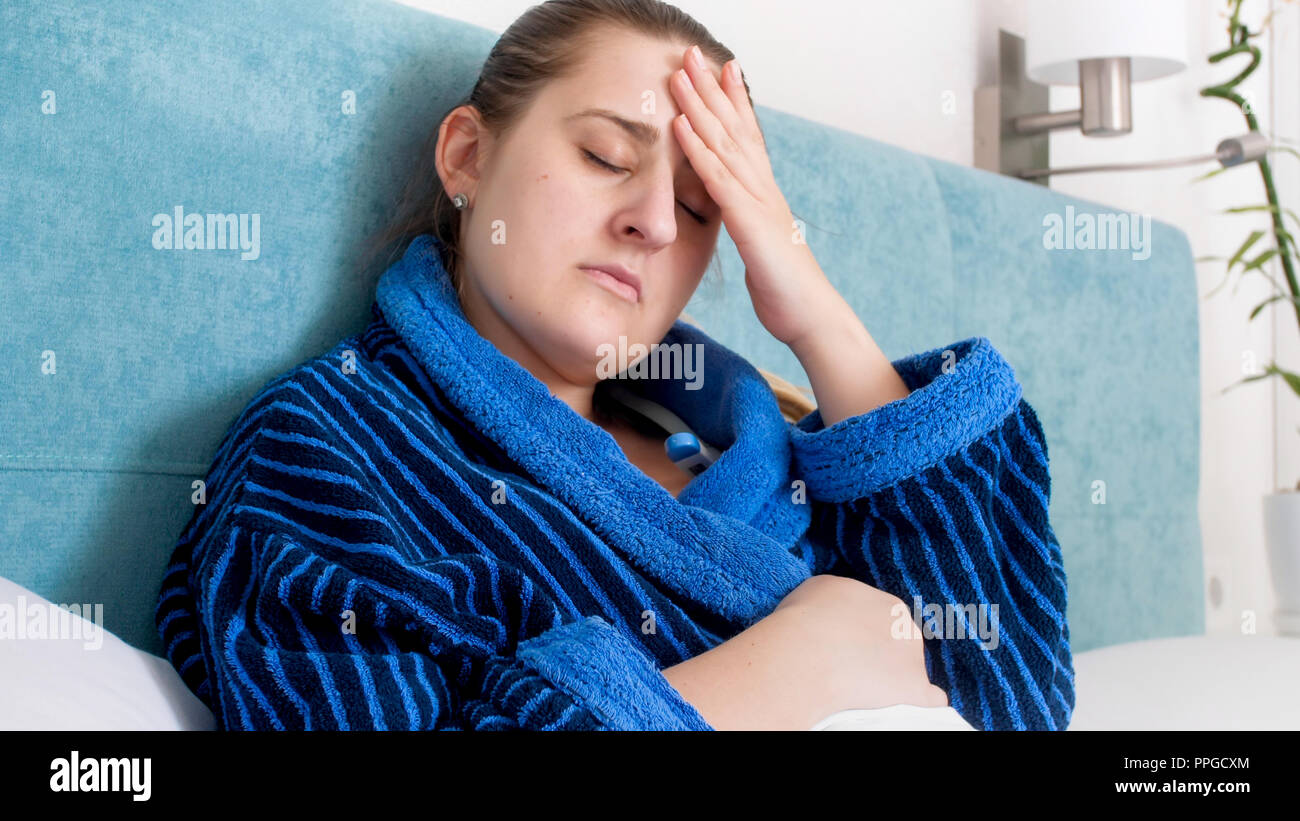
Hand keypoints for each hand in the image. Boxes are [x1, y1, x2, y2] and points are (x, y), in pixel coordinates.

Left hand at [669, 45, 841, 348]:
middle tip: (692, 52)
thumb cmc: (786, 291)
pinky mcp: (751, 224)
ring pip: (725, 144)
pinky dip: (699, 150)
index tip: (721, 68)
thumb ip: (747, 227)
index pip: (747, 137)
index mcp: (765, 195)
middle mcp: (764, 189)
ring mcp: (759, 203)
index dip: (733, 101)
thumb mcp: (760, 251)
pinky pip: (720, 180)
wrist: (812, 318)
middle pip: (735, 128)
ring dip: (700, 106)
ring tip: (680, 73)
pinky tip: (682, 126)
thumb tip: (736, 218)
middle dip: (712, 88)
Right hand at [773, 575, 949, 713]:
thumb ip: (838, 599)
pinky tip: (902, 709)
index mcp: (885, 604)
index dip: (864, 635)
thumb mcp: (819, 590)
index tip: (846, 646)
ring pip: (912, 671)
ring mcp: (914, 660)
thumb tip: (835, 612)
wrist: (805, 654)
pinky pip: (931, 700)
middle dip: (882, 655)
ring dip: (895, 680)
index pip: (884, 620)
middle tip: (852, 668)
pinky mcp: (916, 690)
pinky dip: (920, 705)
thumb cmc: (803, 621)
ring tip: (864, 692)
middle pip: (900, 644)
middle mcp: (906, 627)